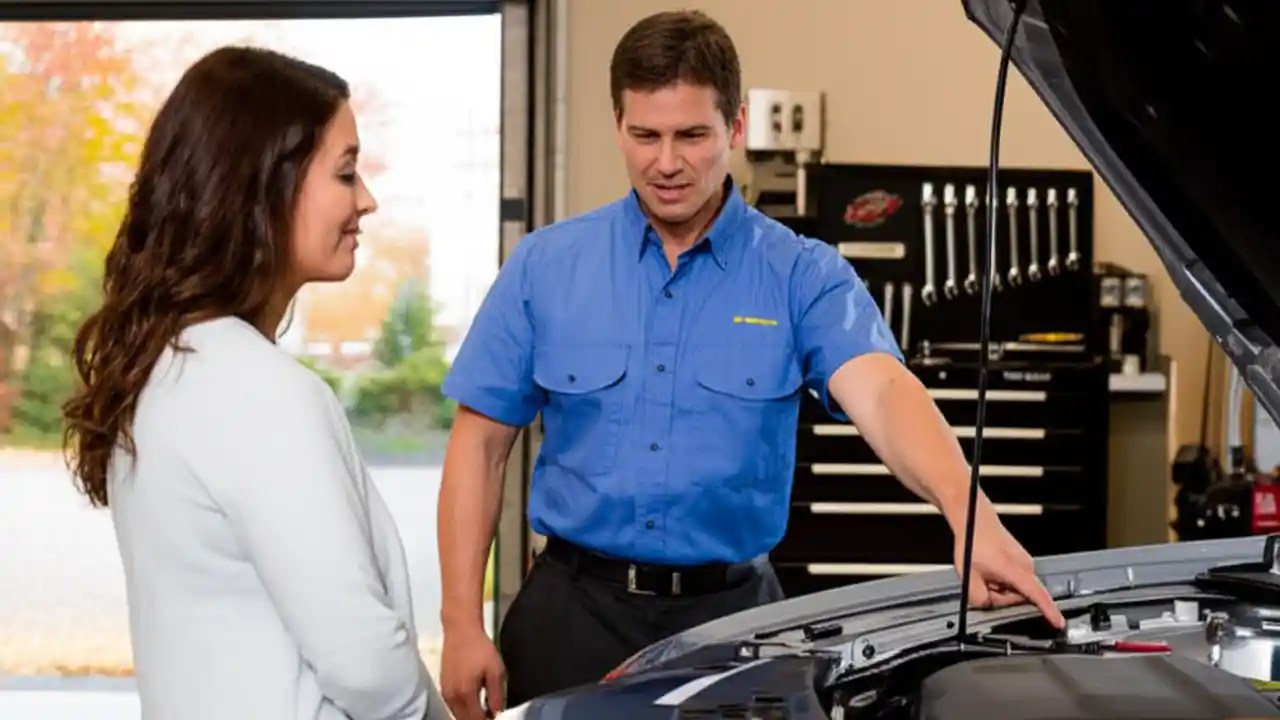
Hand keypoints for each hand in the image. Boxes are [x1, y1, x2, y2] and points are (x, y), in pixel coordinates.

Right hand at [440, 625, 504, 719]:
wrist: (460, 631)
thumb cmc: (480, 649)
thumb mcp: (496, 671)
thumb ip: (496, 695)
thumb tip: (496, 713)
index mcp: (466, 694)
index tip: (495, 718)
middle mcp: (452, 697)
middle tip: (490, 715)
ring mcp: (445, 692)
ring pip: (457, 714)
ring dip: (470, 716)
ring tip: (484, 710)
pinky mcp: (443, 686)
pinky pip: (452, 706)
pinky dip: (462, 709)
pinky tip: (473, 702)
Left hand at [952, 508, 1065, 628]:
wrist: (974, 519)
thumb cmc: (973, 540)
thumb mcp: (968, 575)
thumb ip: (978, 598)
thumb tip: (987, 606)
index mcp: (1015, 569)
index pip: (1037, 594)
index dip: (1049, 611)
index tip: (1059, 623)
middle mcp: (1026, 566)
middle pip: (1019, 597)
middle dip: (1001, 597)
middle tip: (983, 584)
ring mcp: (1024, 563)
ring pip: (1015, 590)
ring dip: (999, 588)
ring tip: (985, 573)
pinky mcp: (1021, 561)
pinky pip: (1014, 581)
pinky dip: (1001, 581)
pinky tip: (989, 570)